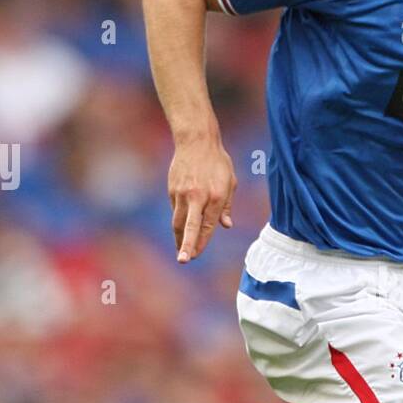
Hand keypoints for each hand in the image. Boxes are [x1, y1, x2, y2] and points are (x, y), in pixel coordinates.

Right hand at [168, 136, 235, 262]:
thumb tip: (226, 225)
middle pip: (189, 226)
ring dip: (179, 238)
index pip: (208, 226)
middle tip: (182, 260)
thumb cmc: (217, 162)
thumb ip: (226, 206)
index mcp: (215, 196)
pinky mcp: (172, 189)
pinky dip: (179, 220)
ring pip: (178, 221)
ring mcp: (182, 193)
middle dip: (186, 245)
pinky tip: (182, 227)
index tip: (196, 255)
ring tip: (180, 251)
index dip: (202, 242)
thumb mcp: (230, 182)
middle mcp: (197, 196)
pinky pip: (176, 209)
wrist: (196, 141)